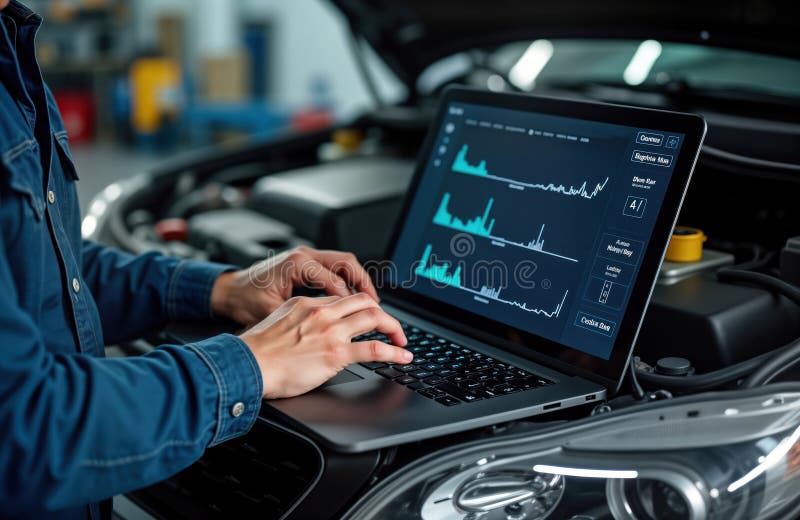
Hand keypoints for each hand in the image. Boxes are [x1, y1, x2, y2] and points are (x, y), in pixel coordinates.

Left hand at [211, 246, 378, 325]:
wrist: (228, 292)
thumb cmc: (245, 302)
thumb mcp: (274, 312)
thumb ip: (302, 316)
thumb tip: (327, 327)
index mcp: (297, 263)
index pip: (336, 280)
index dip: (353, 301)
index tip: (365, 317)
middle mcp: (303, 255)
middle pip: (346, 263)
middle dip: (364, 283)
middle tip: (377, 305)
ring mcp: (305, 256)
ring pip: (342, 262)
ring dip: (357, 281)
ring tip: (370, 302)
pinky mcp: (304, 262)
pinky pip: (333, 267)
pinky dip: (345, 281)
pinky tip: (351, 298)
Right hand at [240, 293, 409, 398]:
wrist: (247, 364)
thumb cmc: (256, 351)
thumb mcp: (277, 322)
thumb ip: (298, 320)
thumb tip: (308, 329)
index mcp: (308, 304)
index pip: (343, 299)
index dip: (360, 308)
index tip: (367, 318)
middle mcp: (322, 312)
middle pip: (364, 302)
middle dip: (382, 313)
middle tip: (390, 326)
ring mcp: (331, 331)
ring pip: (374, 318)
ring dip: (393, 328)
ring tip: (401, 339)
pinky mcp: (336, 353)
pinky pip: (375, 348)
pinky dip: (394, 351)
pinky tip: (403, 355)